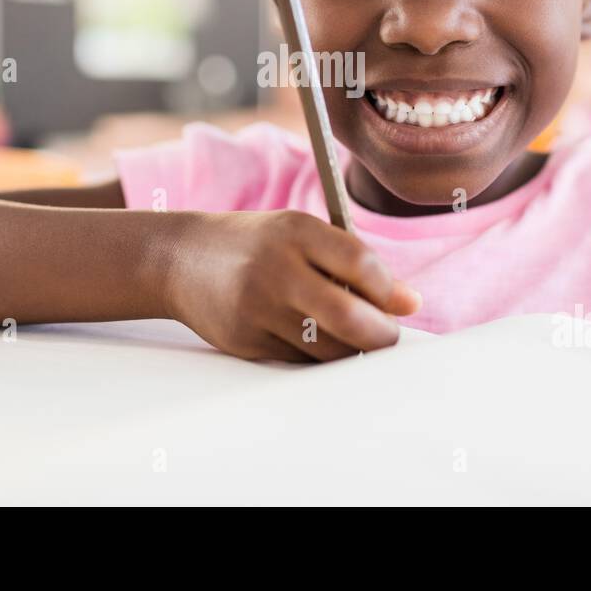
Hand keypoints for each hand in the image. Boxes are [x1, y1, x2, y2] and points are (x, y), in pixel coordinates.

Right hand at [161, 210, 421, 362]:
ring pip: (327, 348)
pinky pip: (300, 360)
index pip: (360, 263)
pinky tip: (313, 338)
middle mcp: (275, 268)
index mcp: (295, 230)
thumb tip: (410, 302)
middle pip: (348, 315)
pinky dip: (317, 355)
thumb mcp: (300, 234)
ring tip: (354, 336)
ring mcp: (257, 307)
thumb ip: (353, 261)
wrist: (181, 259)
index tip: (402, 300)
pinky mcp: (245, 340)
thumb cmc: (256, 244)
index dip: (388, 289)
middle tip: (388, 335)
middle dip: (381, 334)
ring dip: (352, 350)